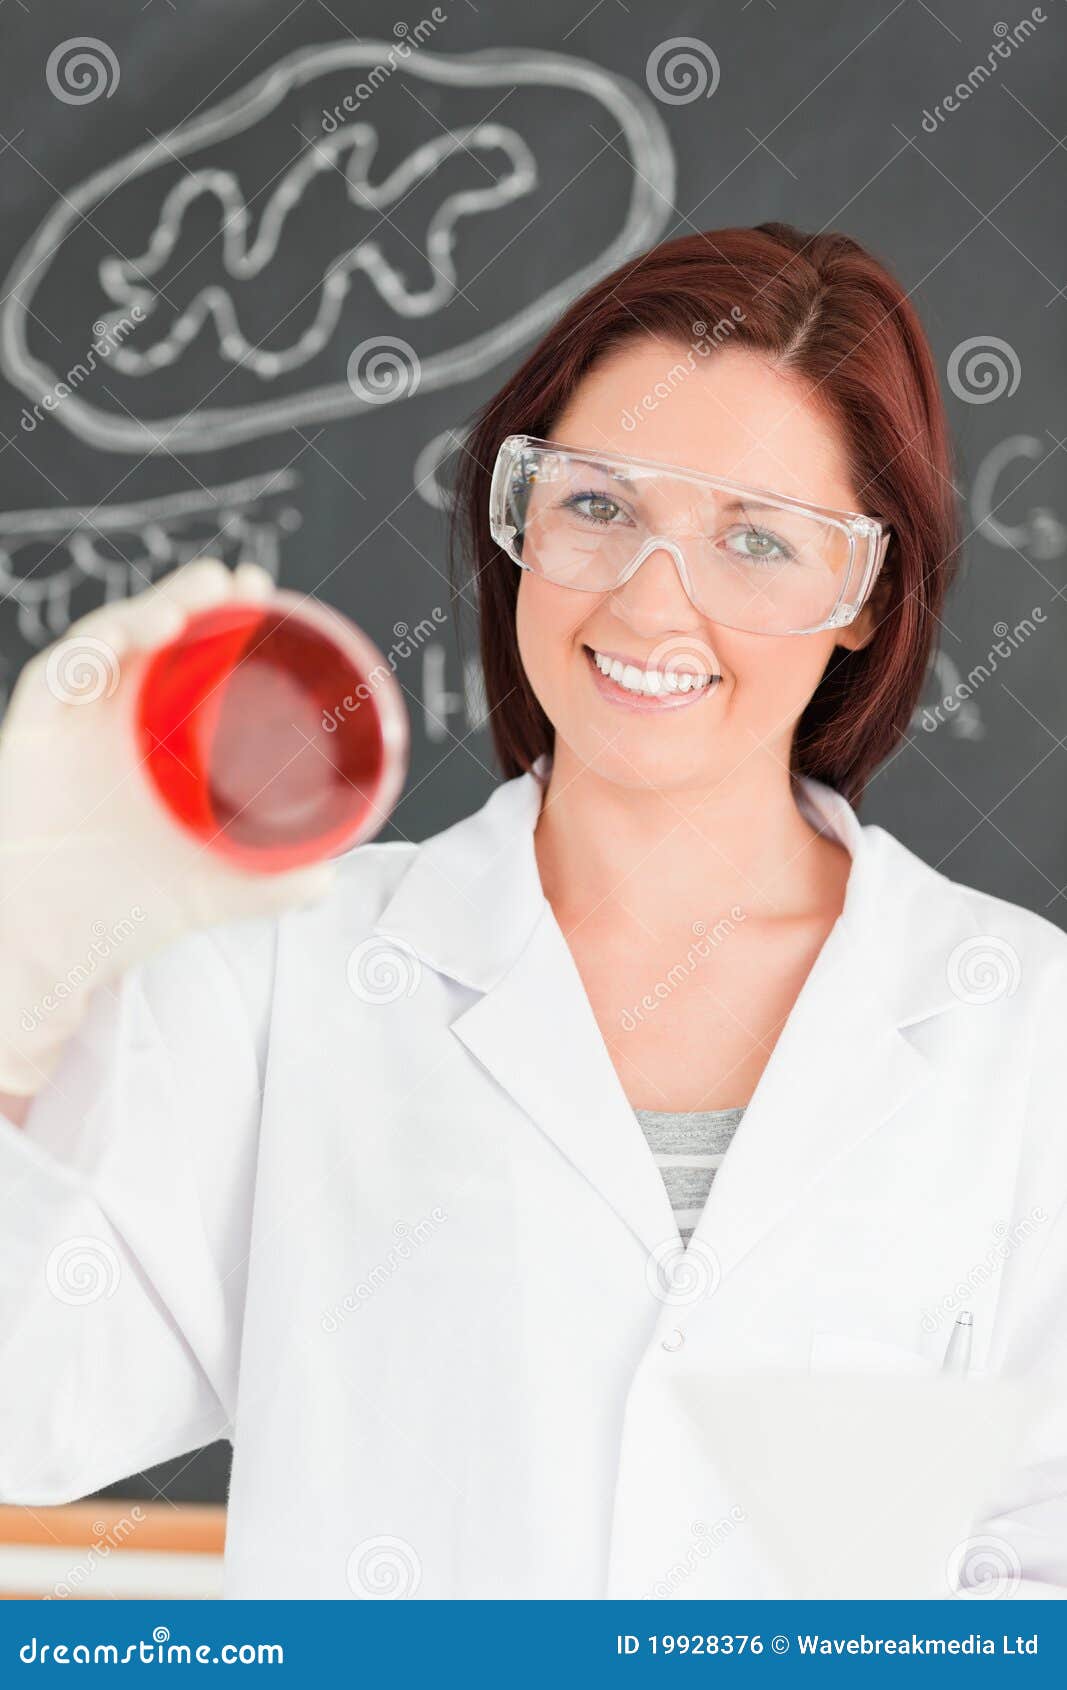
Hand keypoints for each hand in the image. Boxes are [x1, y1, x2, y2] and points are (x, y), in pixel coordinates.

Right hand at [0, 558, 335, 1094]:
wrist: (53, 946)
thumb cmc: (123, 908)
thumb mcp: (211, 889)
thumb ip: (271, 884)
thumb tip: (329, 877)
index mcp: (156, 735)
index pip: (189, 657)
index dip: (223, 618)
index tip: (264, 593)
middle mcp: (114, 717)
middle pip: (152, 633)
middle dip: (193, 596)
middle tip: (238, 583)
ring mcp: (72, 721)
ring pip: (107, 642)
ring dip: (145, 613)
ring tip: (187, 606)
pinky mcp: (32, 733)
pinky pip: (56, 676)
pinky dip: (90, 652)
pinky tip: (126, 640)